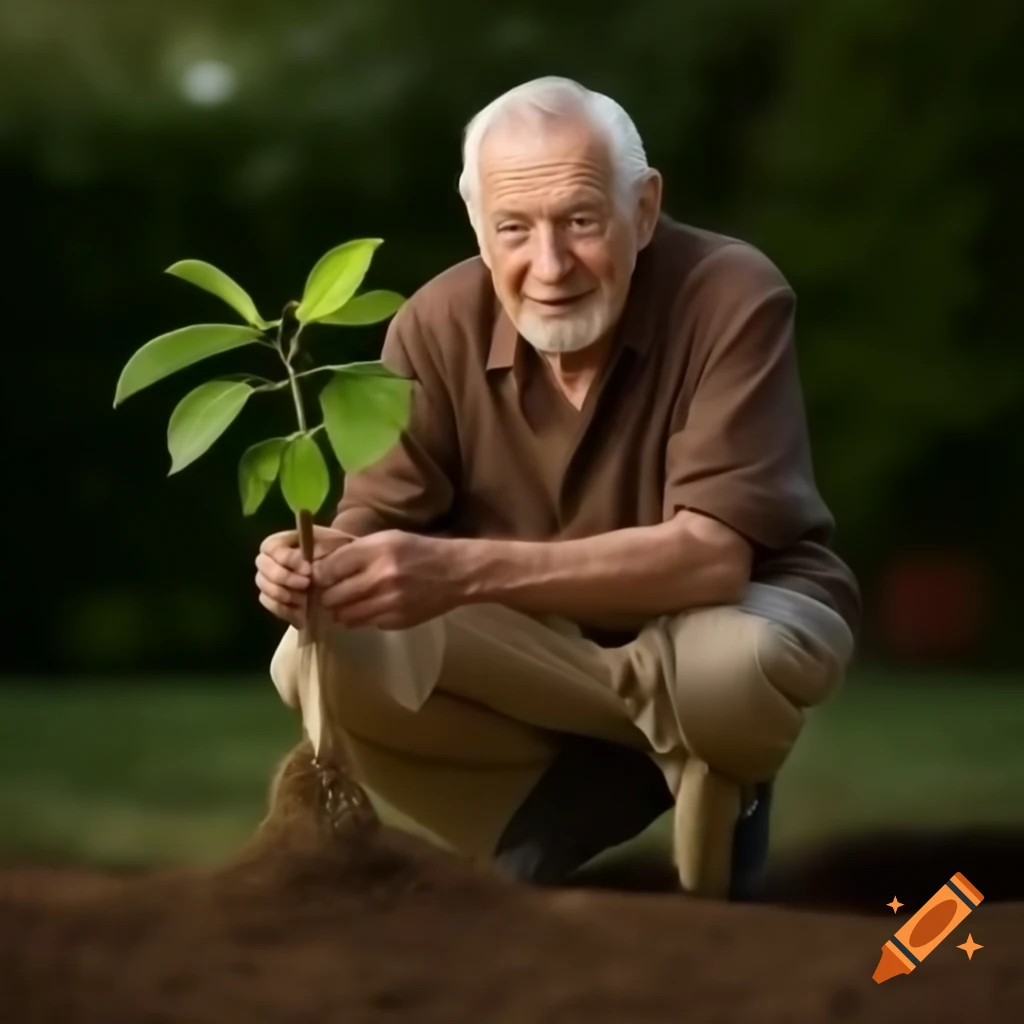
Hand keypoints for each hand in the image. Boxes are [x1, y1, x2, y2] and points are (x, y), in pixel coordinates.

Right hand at [255, 526, 351, 627]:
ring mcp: (272, 578)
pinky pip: (266, 601)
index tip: (308, 569)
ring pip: (262, 584)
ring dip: (282, 593)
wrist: (349, 580)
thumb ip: (320, 551)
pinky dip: (282, 608)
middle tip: (306, 584)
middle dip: (283, 577)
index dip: (286, 558)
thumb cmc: (342, 557)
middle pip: (262, 564)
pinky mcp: (274, 597)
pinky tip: (300, 611)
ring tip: (305, 599)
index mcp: (288, 541)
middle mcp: (275, 558)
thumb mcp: (337, 547)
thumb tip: (307, 565)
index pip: (271, 545)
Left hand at [312, 530, 463, 629]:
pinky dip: (363, 617)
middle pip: (331, 597)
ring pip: (344, 616)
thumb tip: (321, 570)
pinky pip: (364, 624)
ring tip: (352, 600)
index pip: (329, 569)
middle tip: (334, 590)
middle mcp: (380, 578)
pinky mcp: (396, 621)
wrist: (457, 574)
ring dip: (343, 609)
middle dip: (328, 595)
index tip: (320, 576)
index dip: (319, 574)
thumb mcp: (388, 539)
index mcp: (377, 550)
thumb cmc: (419, 551)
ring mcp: (388, 603)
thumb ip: (356, 552)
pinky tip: (373, 606)